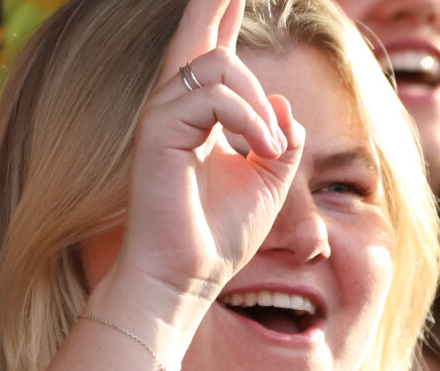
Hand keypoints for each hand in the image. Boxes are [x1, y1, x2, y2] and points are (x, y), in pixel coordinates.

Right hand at [113, 0, 301, 317]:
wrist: (186, 274)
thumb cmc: (220, 234)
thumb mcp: (269, 182)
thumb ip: (280, 140)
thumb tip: (284, 104)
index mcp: (202, 117)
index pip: (212, 54)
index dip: (220, 17)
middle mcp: (176, 108)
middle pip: (200, 40)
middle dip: (217, 7)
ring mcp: (162, 115)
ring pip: (217, 65)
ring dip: (257, 104)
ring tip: (269, 146)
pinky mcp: (155, 130)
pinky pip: (211, 97)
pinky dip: (247, 118)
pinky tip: (260, 147)